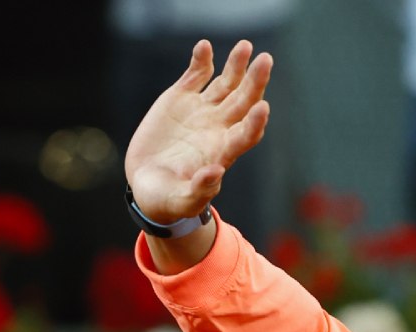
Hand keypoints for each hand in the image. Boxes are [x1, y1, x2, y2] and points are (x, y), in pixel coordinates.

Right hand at [125, 39, 273, 226]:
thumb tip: (215, 173)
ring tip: (246, 46)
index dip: (255, 123)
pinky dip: (201, 61)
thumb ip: (199, 191)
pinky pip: (196, 75)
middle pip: (243, 102)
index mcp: (222, 153)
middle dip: (255, 82)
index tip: (263, 108)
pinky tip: (204, 47)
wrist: (150, 183)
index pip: (246, 135)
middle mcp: (218, 128)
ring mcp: (203, 111)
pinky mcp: (182, 98)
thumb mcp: (181, 201)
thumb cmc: (169, 199)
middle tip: (266, 60)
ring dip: (236, 65)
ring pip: (226, 84)